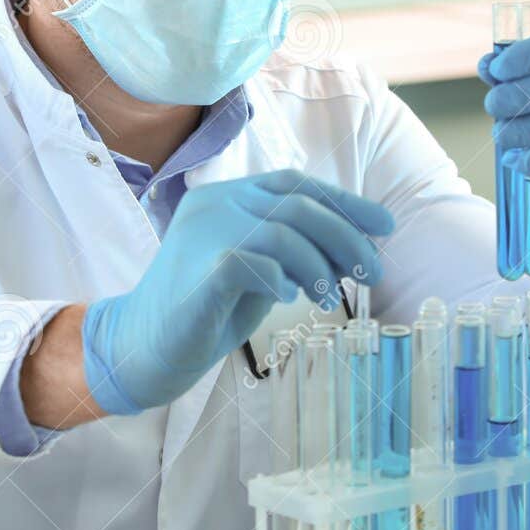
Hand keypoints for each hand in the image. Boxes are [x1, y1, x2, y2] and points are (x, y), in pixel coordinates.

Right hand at [82, 170, 393, 414]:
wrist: (145, 346)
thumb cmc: (207, 310)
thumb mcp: (261, 270)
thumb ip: (296, 251)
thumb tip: (357, 246)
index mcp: (227, 196)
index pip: (294, 183)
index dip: (344, 202)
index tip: (384, 227)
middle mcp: (214, 204)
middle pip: (296, 203)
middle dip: (346, 235)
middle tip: (374, 270)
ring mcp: (204, 232)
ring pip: (282, 230)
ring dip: (319, 264)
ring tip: (328, 296)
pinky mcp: (201, 269)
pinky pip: (256, 262)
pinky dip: (282, 279)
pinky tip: (288, 298)